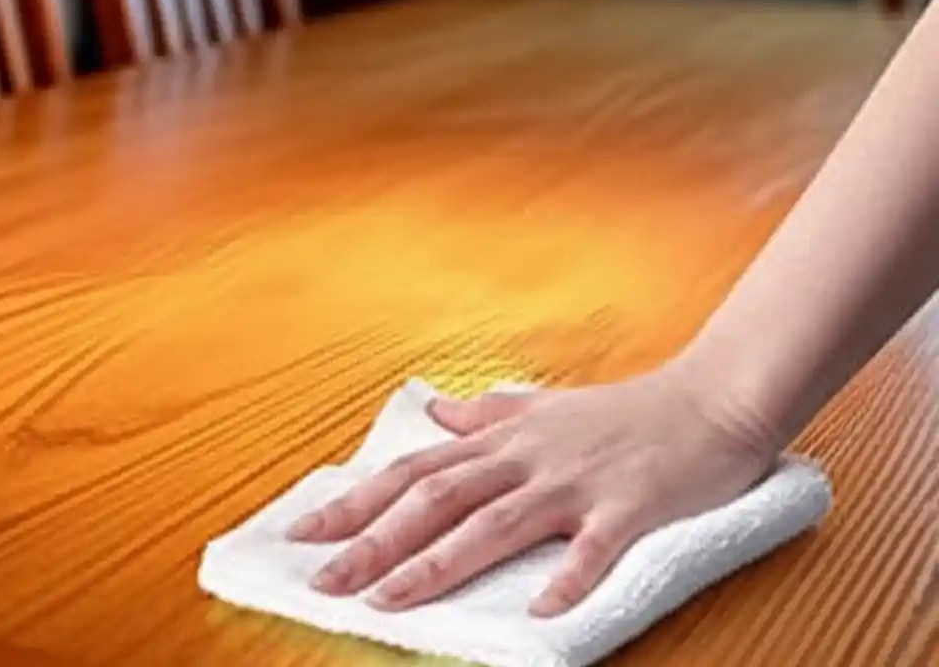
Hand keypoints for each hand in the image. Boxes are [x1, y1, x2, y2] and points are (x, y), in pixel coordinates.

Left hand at [286, 367, 779, 615]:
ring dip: (438, 562)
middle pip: (436, 498)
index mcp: (502, 439)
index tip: (303, 533)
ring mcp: (575, 481)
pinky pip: (595, 547)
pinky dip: (567, 579)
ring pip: (494, 522)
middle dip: (375, 541)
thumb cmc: (622, 413)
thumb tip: (433, 412)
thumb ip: (485, 414)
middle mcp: (526, 457)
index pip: (413, 471)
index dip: (356, 502)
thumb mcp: (541, 407)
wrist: (710, 400)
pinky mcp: (629, 506)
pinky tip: (538, 614)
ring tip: (389, 600)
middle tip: (323, 581)